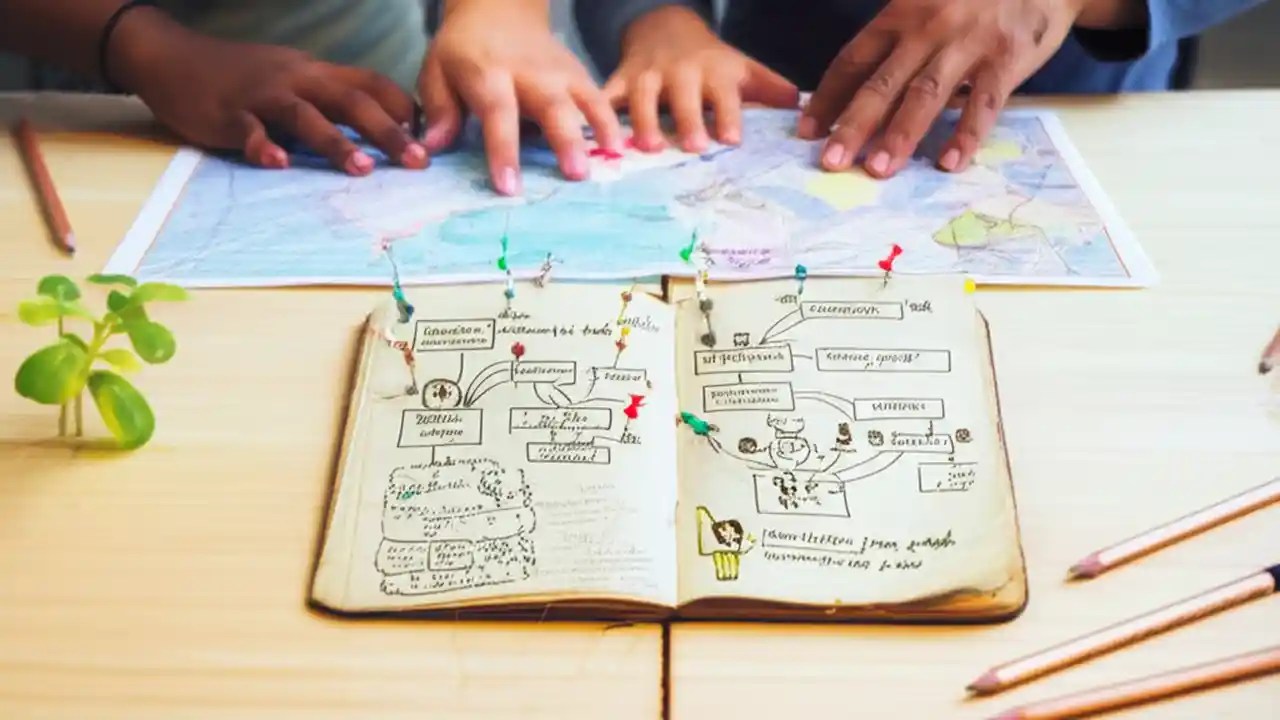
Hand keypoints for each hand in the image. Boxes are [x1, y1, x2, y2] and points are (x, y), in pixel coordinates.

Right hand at [113, 8, 422, 175]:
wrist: (174, 58)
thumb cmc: (244, 77)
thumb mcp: (295, 80)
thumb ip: (331, 103)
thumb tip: (380, 133)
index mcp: (317, 74)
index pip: (371, 84)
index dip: (404, 107)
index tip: (434, 137)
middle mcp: (297, 80)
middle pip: (351, 101)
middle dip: (388, 131)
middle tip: (419, 162)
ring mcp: (262, 96)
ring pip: (306, 116)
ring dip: (336, 143)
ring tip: (363, 169)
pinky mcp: (228, 114)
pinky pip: (248, 131)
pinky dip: (262, 147)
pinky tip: (277, 163)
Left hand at [419, 0, 621, 194]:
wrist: (498, 10)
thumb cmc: (464, 51)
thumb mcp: (437, 70)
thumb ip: (439, 108)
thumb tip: (433, 147)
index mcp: (488, 73)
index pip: (498, 113)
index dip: (504, 151)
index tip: (508, 187)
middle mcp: (529, 72)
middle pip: (551, 105)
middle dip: (564, 140)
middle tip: (576, 174)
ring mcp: (559, 71)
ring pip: (584, 97)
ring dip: (601, 126)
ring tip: (614, 156)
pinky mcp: (578, 73)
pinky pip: (597, 96)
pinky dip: (611, 119)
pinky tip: (622, 146)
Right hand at [609, 6, 797, 152]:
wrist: (665, 27)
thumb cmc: (709, 61)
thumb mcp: (740, 68)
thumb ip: (768, 89)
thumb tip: (803, 107)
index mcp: (713, 72)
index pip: (723, 95)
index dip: (728, 115)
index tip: (731, 139)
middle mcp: (680, 73)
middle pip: (683, 97)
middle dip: (688, 119)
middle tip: (694, 146)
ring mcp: (646, 76)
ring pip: (642, 98)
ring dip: (644, 121)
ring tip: (648, 148)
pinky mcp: (619, 80)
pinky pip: (607, 97)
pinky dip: (599, 115)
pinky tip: (595, 137)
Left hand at [798, 0, 1084, 176]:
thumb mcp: (925, 5)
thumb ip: (894, 43)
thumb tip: (853, 95)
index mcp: (900, 15)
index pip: (853, 60)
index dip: (827, 96)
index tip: (806, 131)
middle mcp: (928, 29)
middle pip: (882, 83)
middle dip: (853, 125)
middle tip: (831, 162)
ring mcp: (967, 44)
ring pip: (925, 94)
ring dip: (900, 134)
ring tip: (879, 170)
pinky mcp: (1006, 59)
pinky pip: (983, 103)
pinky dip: (966, 135)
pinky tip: (948, 163)